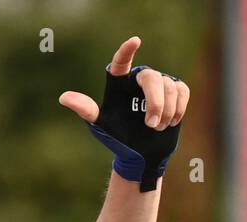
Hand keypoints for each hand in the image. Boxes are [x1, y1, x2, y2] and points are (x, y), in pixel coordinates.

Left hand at [59, 37, 189, 190]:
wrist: (141, 155)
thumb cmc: (118, 139)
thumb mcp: (100, 125)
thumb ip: (86, 110)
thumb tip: (64, 98)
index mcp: (119, 83)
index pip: (122, 62)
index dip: (127, 51)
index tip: (135, 41)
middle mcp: (139, 79)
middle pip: (151, 78)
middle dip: (155, 103)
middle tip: (151, 125)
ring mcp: (159, 84)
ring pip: (170, 86)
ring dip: (166, 111)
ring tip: (157, 128)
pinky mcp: (176, 92)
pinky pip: (182, 91)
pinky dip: (179, 108)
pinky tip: (171, 122)